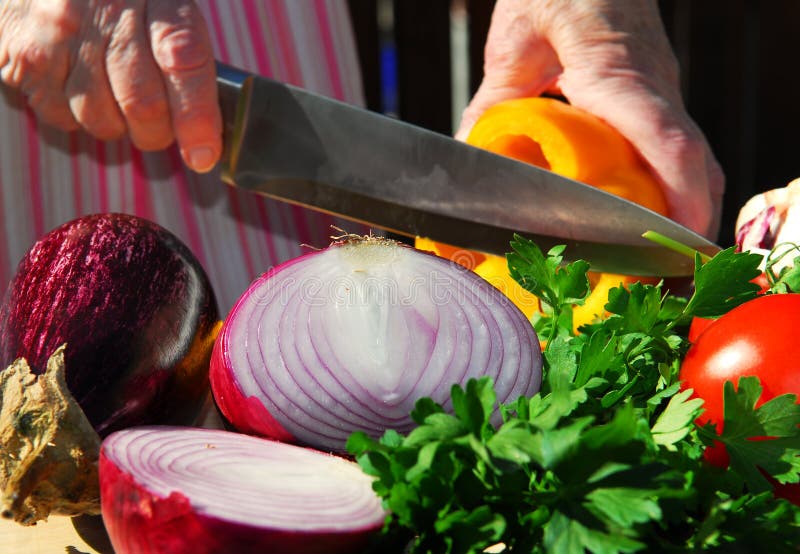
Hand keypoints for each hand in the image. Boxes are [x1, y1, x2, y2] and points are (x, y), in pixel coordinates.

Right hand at [0, 0, 220, 172]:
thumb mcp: (162, 5)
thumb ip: (187, 55)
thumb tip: (208, 131)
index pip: (184, 60)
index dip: (197, 117)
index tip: (204, 154)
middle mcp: (107, 10)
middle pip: (143, 104)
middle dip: (158, 133)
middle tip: (160, 127)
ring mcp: (62, 33)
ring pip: (102, 120)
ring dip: (116, 126)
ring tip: (114, 94)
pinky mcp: (27, 56)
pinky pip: (62, 117)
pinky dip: (76, 117)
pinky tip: (79, 86)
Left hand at [457, 0, 723, 238]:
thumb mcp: (517, 41)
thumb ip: (496, 97)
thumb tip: (467, 154)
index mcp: (618, 74)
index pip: (663, 137)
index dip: (678, 192)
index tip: (676, 237)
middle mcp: (652, 88)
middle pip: (692, 162)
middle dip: (688, 220)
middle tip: (667, 272)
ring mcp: (660, 93)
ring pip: (692, 158)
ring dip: (686, 209)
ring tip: (662, 258)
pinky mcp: (654, 97)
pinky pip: (677, 147)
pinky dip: (675, 187)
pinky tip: (649, 215)